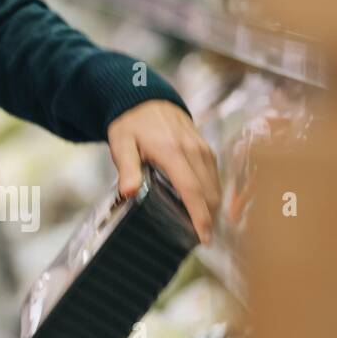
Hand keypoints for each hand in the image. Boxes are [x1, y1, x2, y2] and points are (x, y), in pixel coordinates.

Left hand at [106, 99, 221, 244]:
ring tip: (202, 228)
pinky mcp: (206, 149)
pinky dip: (212, 194)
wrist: (145, 98)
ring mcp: (203, 149)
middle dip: (209, 218)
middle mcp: (194, 151)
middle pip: (209, 193)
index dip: (199, 216)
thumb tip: (128, 192)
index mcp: (172, 151)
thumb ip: (126, 168)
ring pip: (216, 186)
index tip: (203, 237)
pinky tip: (204, 206)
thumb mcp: (121, 143)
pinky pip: (214, 177)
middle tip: (200, 239)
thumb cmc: (131, 123)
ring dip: (213, 208)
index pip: (192, 190)